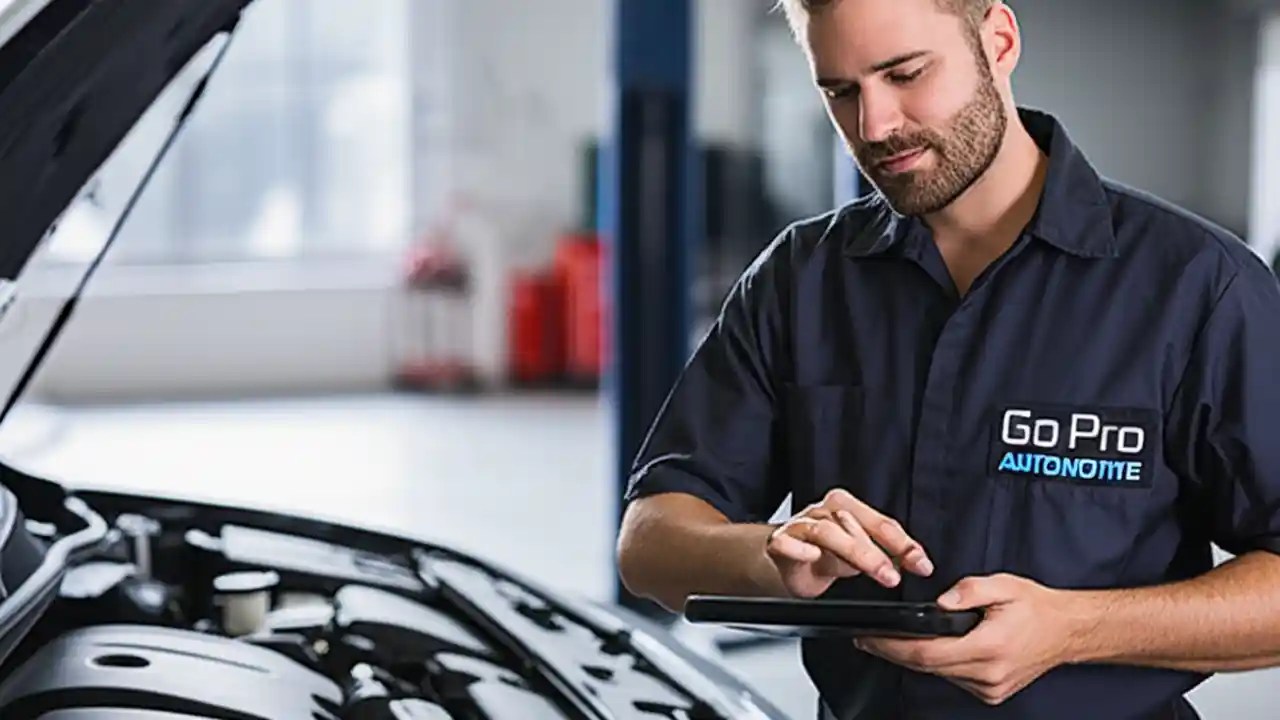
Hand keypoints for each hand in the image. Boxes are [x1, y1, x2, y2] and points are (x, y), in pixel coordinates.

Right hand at [764, 489, 932, 598]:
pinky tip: (812, 555)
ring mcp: (800, 525)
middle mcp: (823, 511)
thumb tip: (918, 562)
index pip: (880, 522)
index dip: (903, 544)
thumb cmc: (826, 554)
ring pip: (826, 532)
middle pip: (853, 525)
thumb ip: (885, 553)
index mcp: (846, 506)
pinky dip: (799, 548)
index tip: (921, 565)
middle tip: (894, 576)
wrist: (785, 561)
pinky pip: (786, 542)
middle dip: (878, 552)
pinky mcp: (779, 542)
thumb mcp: (860, 552)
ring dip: (854, 552)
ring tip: (875, 572)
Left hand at [856, 574, 1087, 705]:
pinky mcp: (991, 693)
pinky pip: (953, 678)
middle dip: (894, 652)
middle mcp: (988, 674)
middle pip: (926, 667)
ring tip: (892, 641)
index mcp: (989, 647)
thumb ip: (968, 591)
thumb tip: (940, 601)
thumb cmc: (1036, 608)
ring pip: (939, 674)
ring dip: (915, 659)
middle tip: (867, 639)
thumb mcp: (1003, 585)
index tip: (869, 638)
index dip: (892, 647)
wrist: (1067, 631)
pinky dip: (937, 665)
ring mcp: (990, 687)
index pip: (927, 653)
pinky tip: (929, 650)